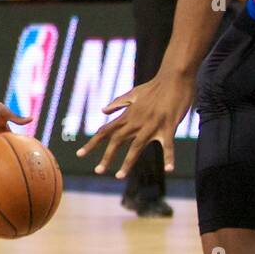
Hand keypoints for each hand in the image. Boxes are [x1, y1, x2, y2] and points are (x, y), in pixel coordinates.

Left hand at [76, 74, 193, 177]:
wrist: (175, 77)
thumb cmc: (155, 86)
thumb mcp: (133, 93)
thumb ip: (118, 103)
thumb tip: (103, 111)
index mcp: (127, 115)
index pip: (105, 131)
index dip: (92, 143)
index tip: (79, 154)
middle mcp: (136, 122)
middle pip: (117, 141)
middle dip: (106, 156)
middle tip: (97, 170)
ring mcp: (152, 125)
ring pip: (137, 146)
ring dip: (128, 162)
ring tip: (119, 176)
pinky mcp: (169, 126)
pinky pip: (169, 145)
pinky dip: (169, 157)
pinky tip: (169, 170)